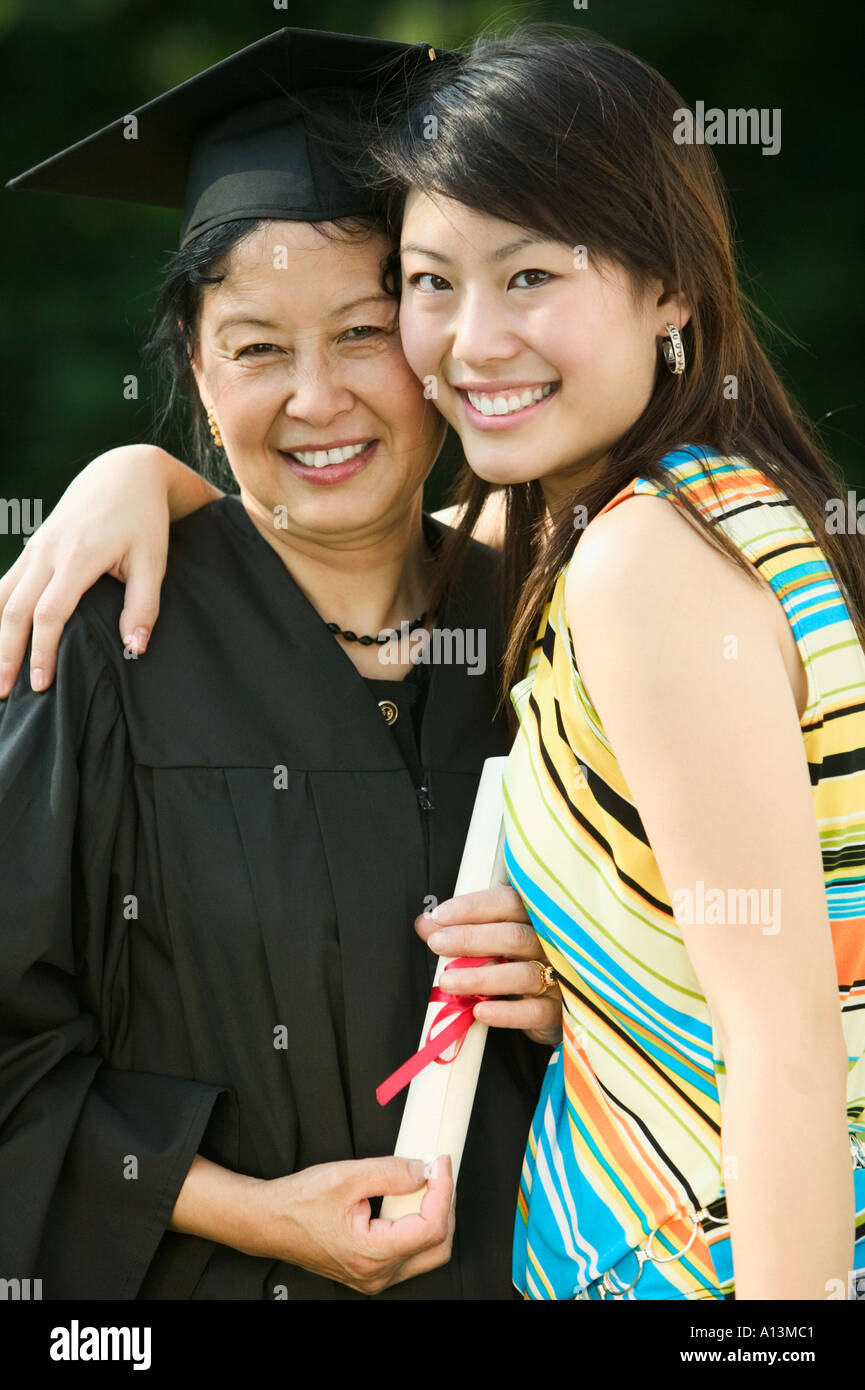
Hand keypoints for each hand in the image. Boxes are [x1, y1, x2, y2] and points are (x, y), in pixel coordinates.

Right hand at [0, 444, 201, 698]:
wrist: (124, 473)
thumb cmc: (144, 520)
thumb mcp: (154, 562)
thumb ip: (144, 606)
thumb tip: (135, 649)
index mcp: (78, 557)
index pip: (48, 614)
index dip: (41, 652)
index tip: (40, 685)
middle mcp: (48, 551)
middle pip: (14, 610)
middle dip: (4, 654)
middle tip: (3, 693)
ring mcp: (35, 547)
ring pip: (0, 596)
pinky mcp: (32, 547)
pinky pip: (3, 584)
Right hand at [247, 1154, 453, 1293]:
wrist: (270, 1222)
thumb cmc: (298, 1204)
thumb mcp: (347, 1176)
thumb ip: (390, 1173)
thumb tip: (423, 1171)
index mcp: (371, 1254)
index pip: (431, 1228)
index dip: (443, 1191)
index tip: (440, 1163)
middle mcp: (376, 1274)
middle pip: (438, 1247)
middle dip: (445, 1206)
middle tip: (438, 1173)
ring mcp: (374, 1276)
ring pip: (427, 1253)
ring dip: (435, 1216)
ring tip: (427, 1184)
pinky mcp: (371, 1270)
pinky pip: (410, 1253)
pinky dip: (419, 1225)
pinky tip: (412, 1201)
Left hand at [415, 885, 561, 1047]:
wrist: (552, 1008)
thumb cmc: (517, 966)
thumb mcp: (490, 945)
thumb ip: (459, 931)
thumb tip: (425, 923)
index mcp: (534, 919)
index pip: (507, 903)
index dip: (473, 907)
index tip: (440, 915)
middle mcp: (550, 944)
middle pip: (513, 936)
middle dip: (471, 939)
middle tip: (437, 943)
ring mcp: (558, 977)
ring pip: (522, 974)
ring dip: (480, 977)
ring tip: (447, 981)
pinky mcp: (557, 1011)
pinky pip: (533, 1011)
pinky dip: (505, 1012)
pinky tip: (480, 1011)